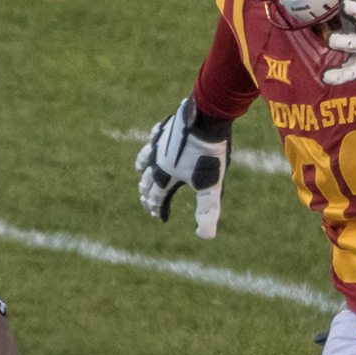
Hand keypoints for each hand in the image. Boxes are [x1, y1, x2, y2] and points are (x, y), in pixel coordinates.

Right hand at [135, 97, 231, 238]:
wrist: (207, 117)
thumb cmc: (210, 153)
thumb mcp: (212, 185)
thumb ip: (207, 210)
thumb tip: (206, 237)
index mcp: (166, 177)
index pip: (158, 198)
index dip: (159, 210)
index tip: (161, 218)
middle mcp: (157, 160)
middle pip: (147, 181)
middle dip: (147, 195)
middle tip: (149, 204)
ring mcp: (160, 142)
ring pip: (145, 158)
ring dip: (143, 169)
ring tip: (142, 174)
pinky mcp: (167, 127)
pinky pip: (154, 136)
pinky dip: (151, 143)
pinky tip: (154, 140)